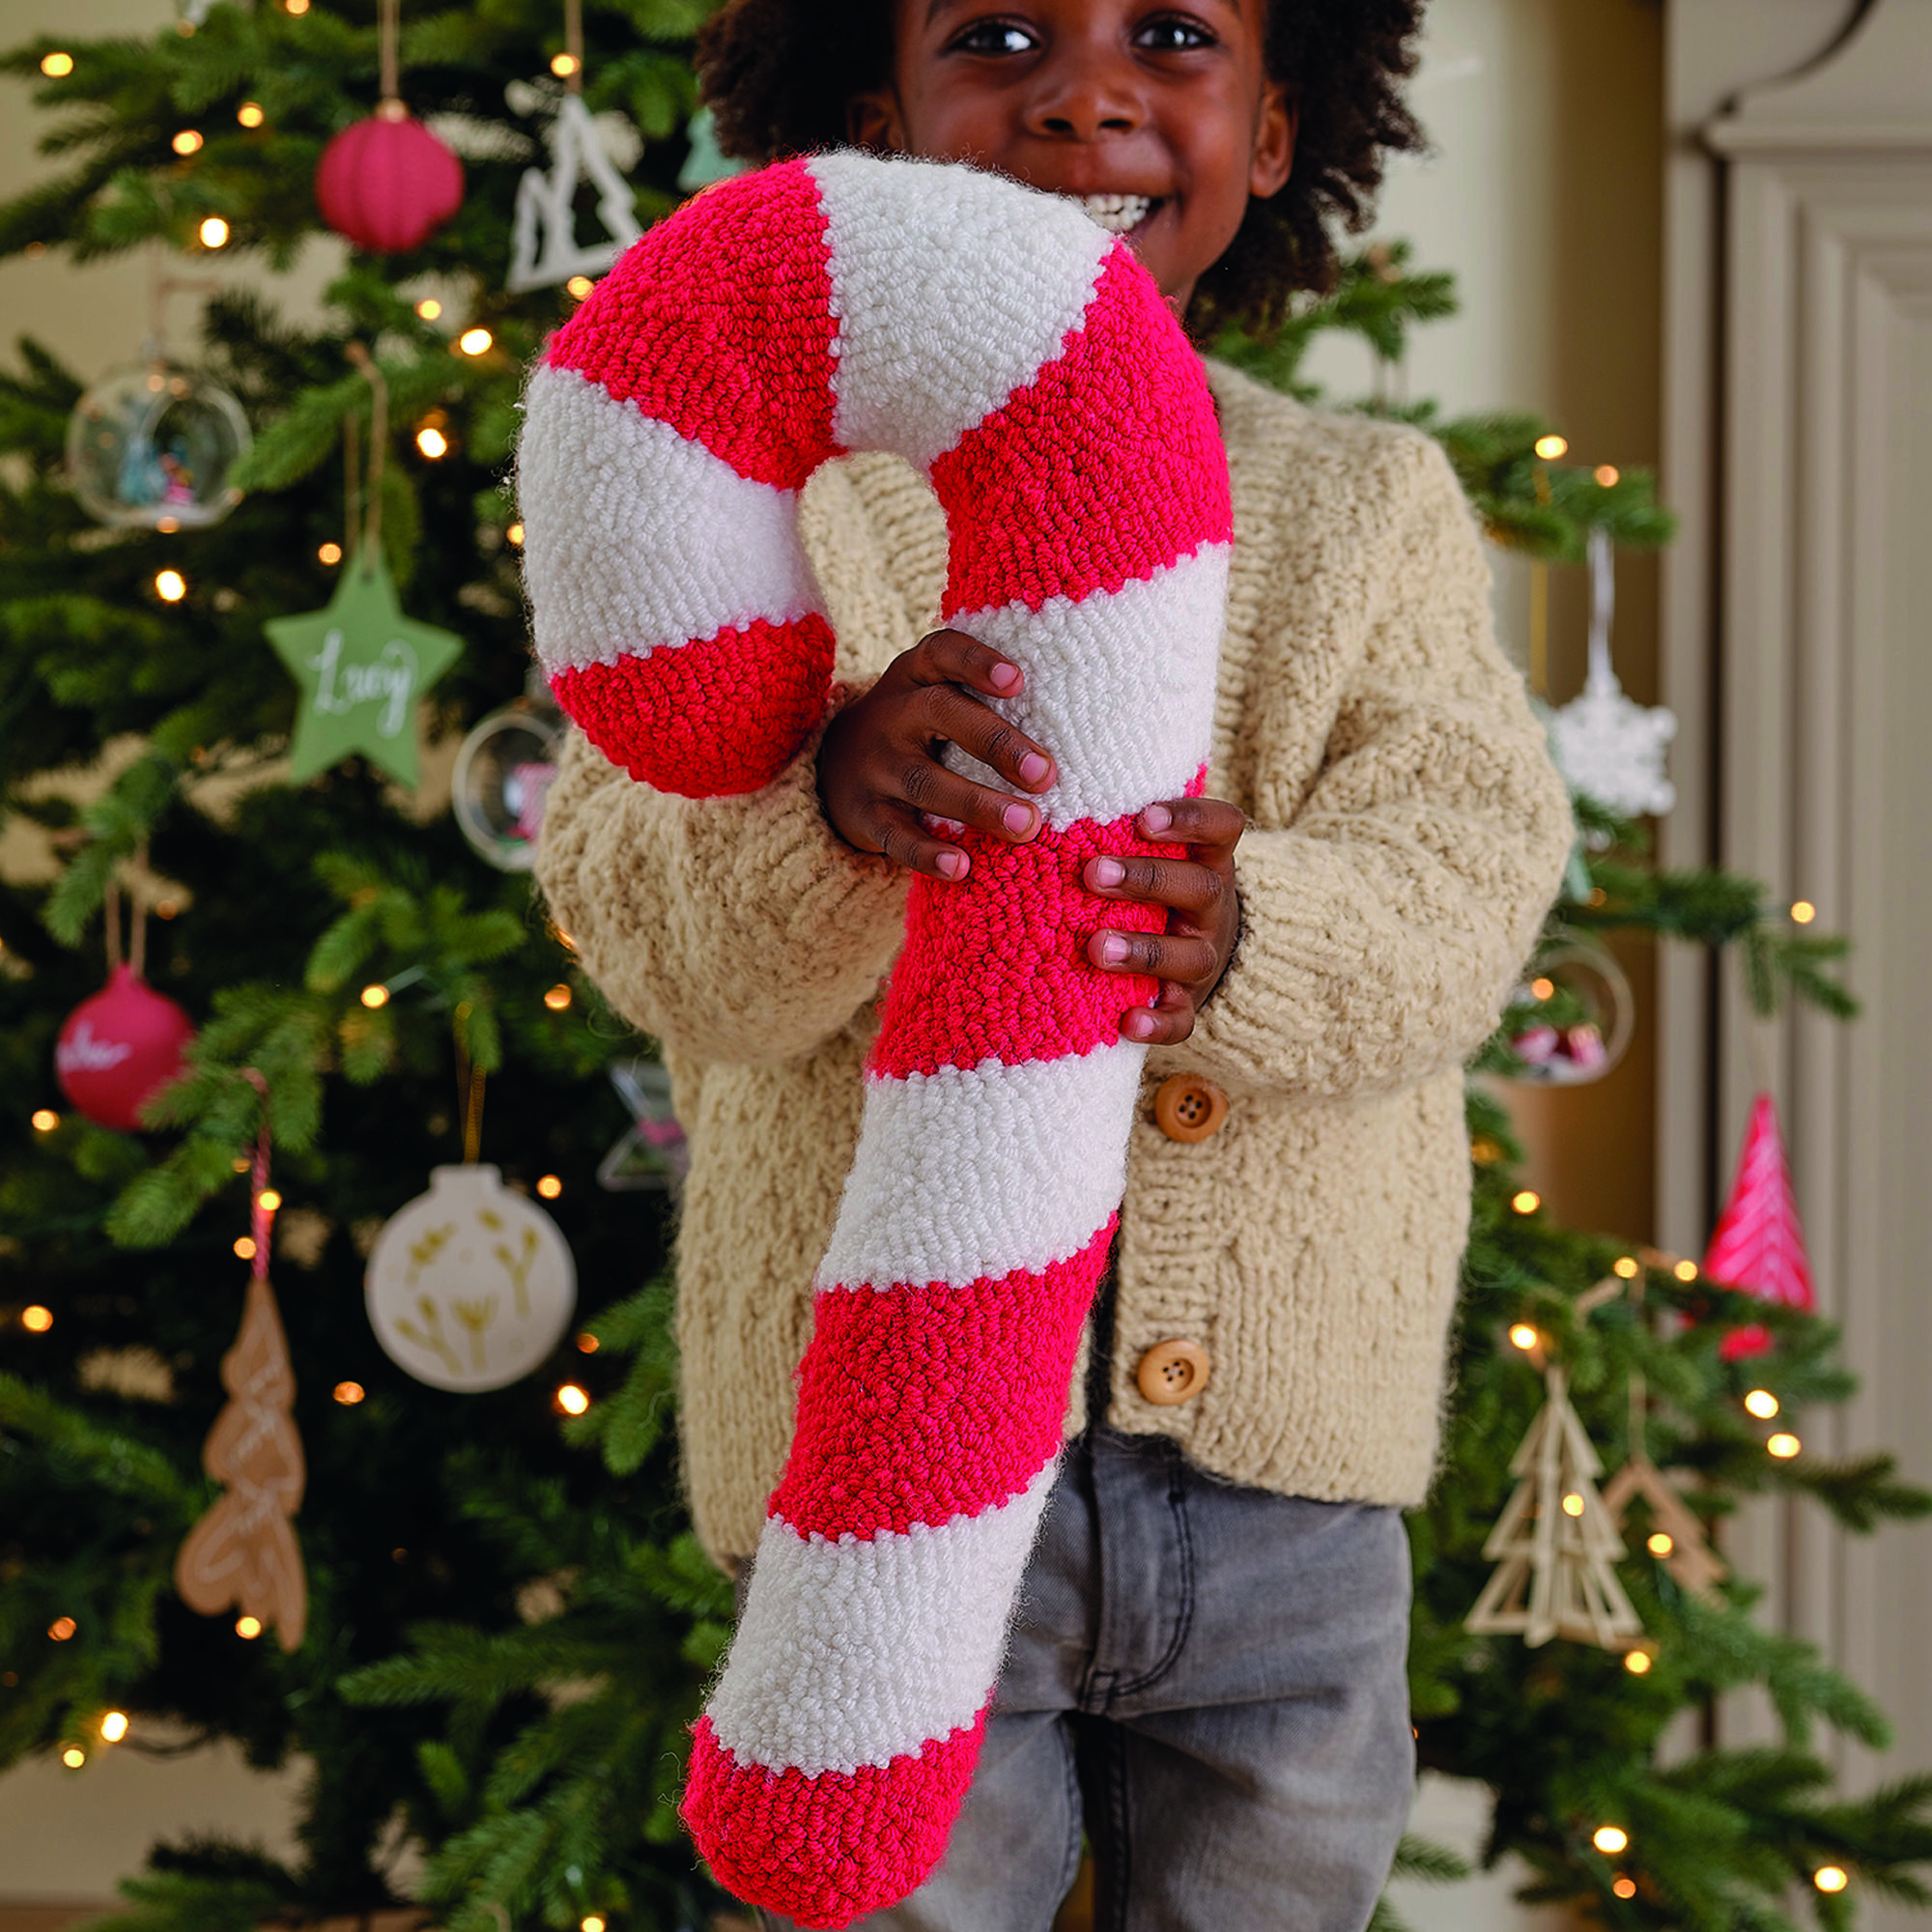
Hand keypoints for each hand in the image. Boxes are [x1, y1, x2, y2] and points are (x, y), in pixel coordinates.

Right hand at [817, 629, 1056, 879]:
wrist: (833, 766)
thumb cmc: (917, 730)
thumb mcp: (935, 697)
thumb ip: (985, 703)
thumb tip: (1082, 726)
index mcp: (916, 676)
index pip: (943, 653)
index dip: (977, 663)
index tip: (1018, 681)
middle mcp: (893, 713)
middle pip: (942, 714)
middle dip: (998, 742)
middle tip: (1046, 774)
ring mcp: (876, 765)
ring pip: (925, 780)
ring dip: (977, 803)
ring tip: (1026, 824)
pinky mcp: (866, 815)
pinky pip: (896, 835)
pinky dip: (928, 853)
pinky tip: (962, 866)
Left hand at [1083, 798, 1244, 1045]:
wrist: (1189, 948)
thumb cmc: (1148, 885)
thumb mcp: (1146, 851)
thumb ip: (1113, 827)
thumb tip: (1032, 796)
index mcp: (1206, 858)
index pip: (1222, 826)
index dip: (1190, 820)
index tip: (1142, 818)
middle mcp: (1211, 906)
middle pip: (1200, 887)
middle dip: (1147, 880)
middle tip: (1093, 874)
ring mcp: (1202, 956)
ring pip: (1190, 955)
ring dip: (1144, 950)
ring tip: (1097, 948)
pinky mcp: (1189, 1002)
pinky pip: (1183, 1019)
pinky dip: (1157, 1023)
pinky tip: (1126, 1020)